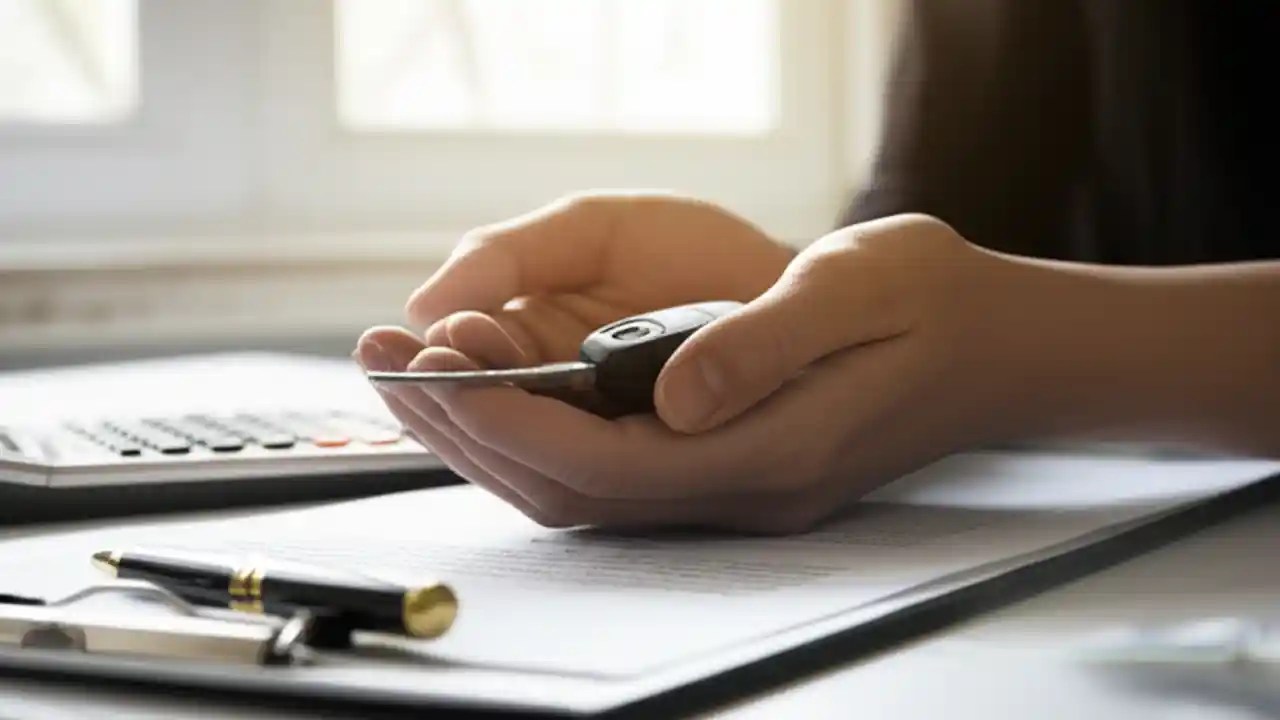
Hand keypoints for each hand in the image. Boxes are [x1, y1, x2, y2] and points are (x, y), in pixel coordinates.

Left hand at [358, 208, 1030, 532]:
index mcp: (769, 453)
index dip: (508, 422)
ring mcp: (732, 486)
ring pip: (581, 486)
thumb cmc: (933, 306)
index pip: (606, 464)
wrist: (998, 346)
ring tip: (418, 376)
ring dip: (492, 435)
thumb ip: (764, 344)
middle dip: (469, 432)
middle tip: (386, 370)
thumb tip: (675, 393)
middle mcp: (739, 488)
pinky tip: (500, 390)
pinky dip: (538, 432)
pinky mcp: (726, 465)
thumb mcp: (859, 291)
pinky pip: (607, 467)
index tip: (433, 374)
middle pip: (572, 488)